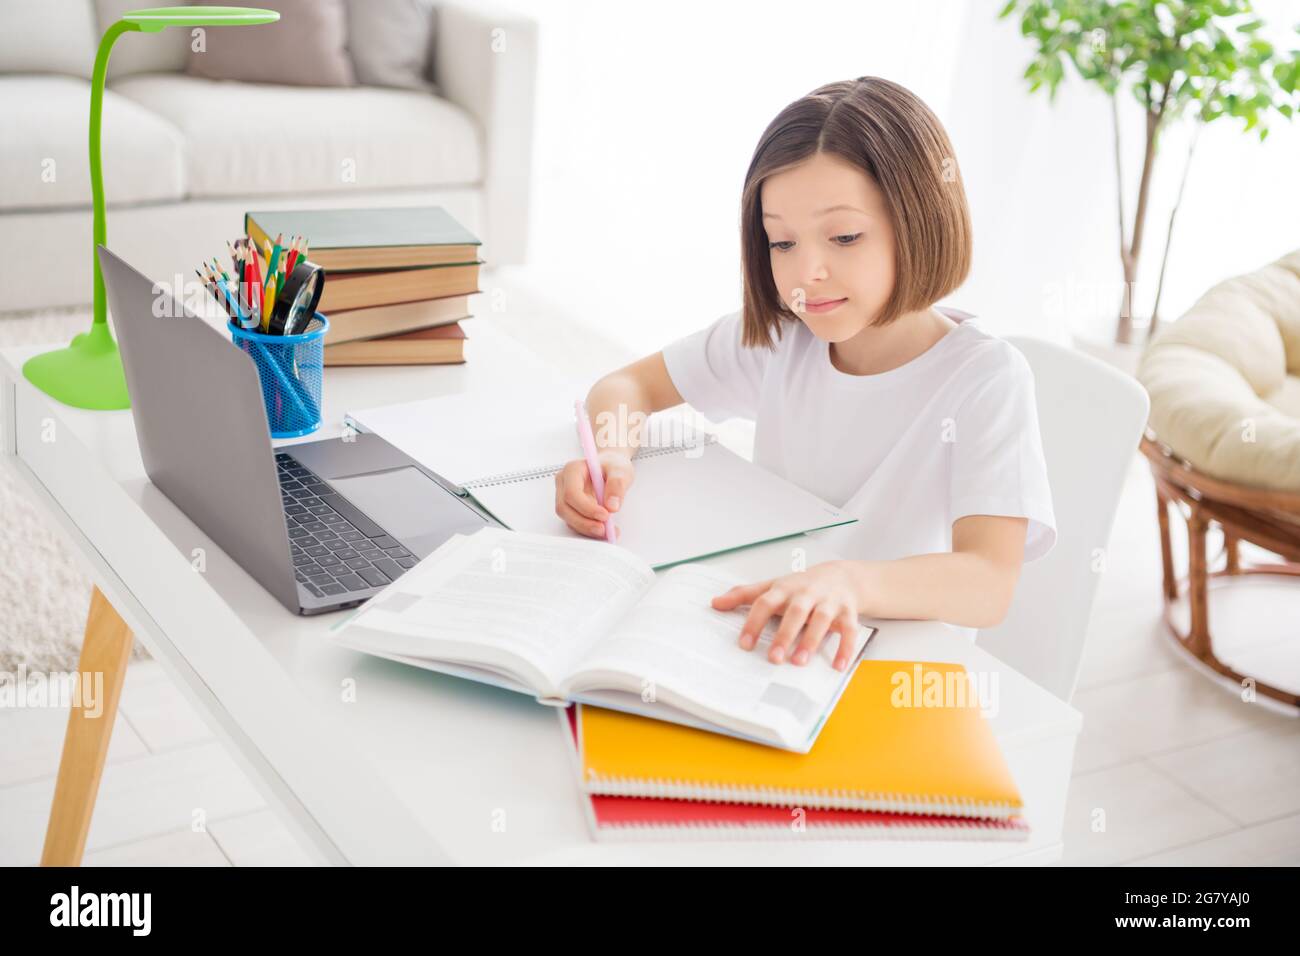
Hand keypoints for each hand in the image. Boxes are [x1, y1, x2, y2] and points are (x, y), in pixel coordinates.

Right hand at [554, 450, 634, 539]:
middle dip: (584, 522)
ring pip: (568, 518)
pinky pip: (575, 522)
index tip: (605, 515)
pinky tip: (604, 530)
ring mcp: (564, 496)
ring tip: (607, 531)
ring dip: (587, 528)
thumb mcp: (620, 470)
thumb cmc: (612, 465)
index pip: (571, 493)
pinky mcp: (570, 508)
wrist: (611, 468)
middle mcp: (564, 483)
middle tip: (604, 530)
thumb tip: (612, 506)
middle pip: (565, 508)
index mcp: (572, 470)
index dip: (586, 507)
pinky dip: (588, 529)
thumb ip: (617, 485)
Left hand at [711, 561, 861, 670]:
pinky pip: (850, 630)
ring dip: (811, 641)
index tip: (745, 644)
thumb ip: (744, 595)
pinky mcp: (848, 612)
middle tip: (773, 658)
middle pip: (795, 612)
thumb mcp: (772, 586)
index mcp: (785, 588)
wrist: (842, 576)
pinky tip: (838, 665)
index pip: (766, 602)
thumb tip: (715, 603)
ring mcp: (829, 602)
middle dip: (785, 635)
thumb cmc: (801, 585)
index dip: (754, 622)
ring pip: (822, 619)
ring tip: (799, 662)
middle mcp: (807, 593)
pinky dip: (845, 647)